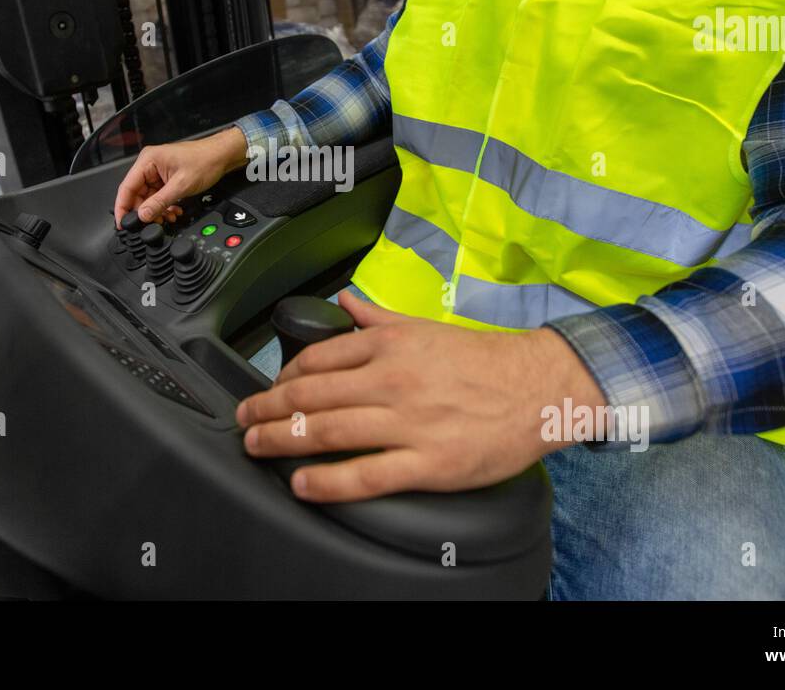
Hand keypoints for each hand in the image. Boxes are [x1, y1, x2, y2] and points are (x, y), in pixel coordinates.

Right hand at [113, 127, 248, 227]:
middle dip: (145, 211)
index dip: (123, 207)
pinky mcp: (165, 177)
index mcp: (148, 160)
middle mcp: (149, 164)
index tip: (123, 224)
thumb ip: (159, 202)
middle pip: (136, 194)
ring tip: (168, 217)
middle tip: (154, 223)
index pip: (126, 187)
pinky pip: (158, 195)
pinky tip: (173, 211)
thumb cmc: (205, 161)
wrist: (222, 156)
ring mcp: (157, 171)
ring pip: (148, 197)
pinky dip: (164, 206)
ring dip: (157, 210)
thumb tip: (143, 215)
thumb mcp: (181, 186)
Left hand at [235, 290, 607, 502]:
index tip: (270, 390)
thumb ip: (377, 317)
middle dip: (266, 410)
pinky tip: (302, 484)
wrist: (539, 388)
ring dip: (280, 441)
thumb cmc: (484, 360)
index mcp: (390, 345)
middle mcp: (393, 380)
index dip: (282, 377)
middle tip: (244, 420)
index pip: (317, 359)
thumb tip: (345, 300)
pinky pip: (365, 475)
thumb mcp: (425, 326)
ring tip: (257, 447)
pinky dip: (326, 482)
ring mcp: (408, 423)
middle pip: (309, 397)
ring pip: (326, 432)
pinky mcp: (428, 463)